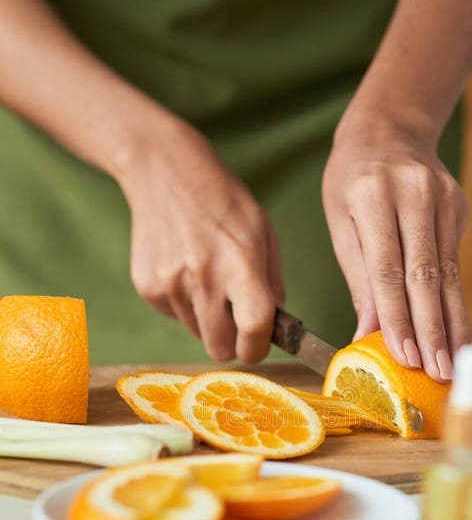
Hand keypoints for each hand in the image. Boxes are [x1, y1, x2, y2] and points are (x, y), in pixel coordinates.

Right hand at [120, 120, 283, 362]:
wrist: (163, 171)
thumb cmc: (223, 202)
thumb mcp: (263, 233)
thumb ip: (272, 284)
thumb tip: (275, 329)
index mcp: (239, 263)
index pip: (253, 328)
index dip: (258, 347)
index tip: (259, 345)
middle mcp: (202, 278)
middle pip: (219, 349)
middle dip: (232, 343)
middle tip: (237, 322)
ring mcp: (169, 284)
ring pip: (197, 334)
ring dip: (208, 320)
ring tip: (208, 278)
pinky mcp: (147, 287)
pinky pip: (176, 317)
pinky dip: (186, 305)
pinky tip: (186, 269)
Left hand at [322, 117, 469, 380]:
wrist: (389, 127)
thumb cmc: (351, 180)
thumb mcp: (340, 221)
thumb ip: (358, 278)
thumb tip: (367, 335)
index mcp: (374, 196)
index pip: (388, 268)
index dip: (398, 316)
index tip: (404, 355)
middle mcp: (415, 196)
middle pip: (426, 275)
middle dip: (432, 330)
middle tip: (436, 372)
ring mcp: (444, 200)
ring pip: (449, 274)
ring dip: (452, 325)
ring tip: (453, 365)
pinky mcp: (459, 209)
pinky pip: (456, 265)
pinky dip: (455, 303)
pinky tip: (457, 335)